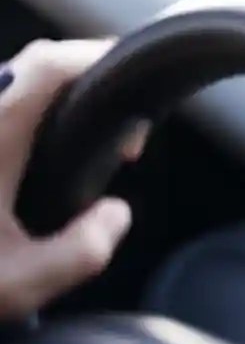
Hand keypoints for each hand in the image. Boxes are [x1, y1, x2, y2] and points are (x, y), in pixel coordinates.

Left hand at [0, 39, 145, 317]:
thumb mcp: (16, 285)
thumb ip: (81, 251)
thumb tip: (115, 215)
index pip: (49, 68)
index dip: (97, 58)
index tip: (132, 76)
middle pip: (30, 69)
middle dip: (84, 85)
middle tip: (115, 134)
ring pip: (6, 89)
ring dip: (49, 106)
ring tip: (79, 148)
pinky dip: (20, 122)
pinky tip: (30, 166)